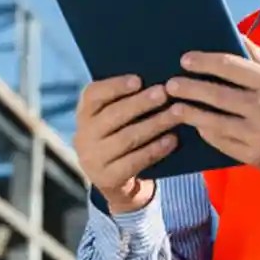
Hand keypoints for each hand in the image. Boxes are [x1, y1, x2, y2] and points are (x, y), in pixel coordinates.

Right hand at [73, 75, 180, 213]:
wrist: (115, 180)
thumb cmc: (120, 135)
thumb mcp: (115, 117)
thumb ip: (125, 99)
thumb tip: (154, 78)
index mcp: (84, 113)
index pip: (92, 94)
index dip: (115, 86)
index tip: (138, 80)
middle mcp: (83, 135)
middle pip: (113, 115)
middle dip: (140, 103)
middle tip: (164, 93)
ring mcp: (93, 159)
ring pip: (127, 138)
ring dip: (154, 124)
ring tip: (176, 114)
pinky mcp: (107, 179)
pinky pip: (135, 161)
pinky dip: (155, 149)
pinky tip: (172, 139)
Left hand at [164, 37, 259, 178]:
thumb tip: (236, 36)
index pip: (230, 66)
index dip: (204, 61)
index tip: (186, 60)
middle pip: (215, 94)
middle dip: (188, 88)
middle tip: (170, 84)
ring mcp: (258, 134)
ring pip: (213, 121)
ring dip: (190, 113)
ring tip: (175, 108)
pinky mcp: (255, 156)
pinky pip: (222, 143)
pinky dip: (207, 133)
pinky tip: (198, 127)